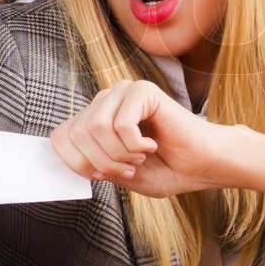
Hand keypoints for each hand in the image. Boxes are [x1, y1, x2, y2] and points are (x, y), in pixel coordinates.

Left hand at [49, 79, 236, 196]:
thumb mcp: (117, 173)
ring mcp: (123, 92)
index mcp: (95, 117)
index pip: (60, 136)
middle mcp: (105, 100)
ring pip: (95, 128)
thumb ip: (90, 163)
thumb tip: (63, 154)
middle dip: (101, 162)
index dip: (78, 163)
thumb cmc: (166, 169)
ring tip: (141, 157)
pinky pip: (120, 124)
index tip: (105, 175)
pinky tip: (152, 144)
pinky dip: (134, 144)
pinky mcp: (142, 90)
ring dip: (118, 154)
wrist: (203, 166)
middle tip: (129, 168)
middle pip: (76, 134)